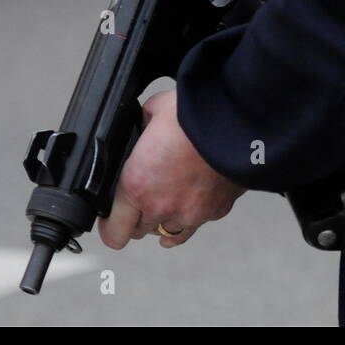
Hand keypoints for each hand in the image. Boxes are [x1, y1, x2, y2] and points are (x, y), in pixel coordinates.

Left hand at [98, 89, 245, 249]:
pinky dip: (190, 217)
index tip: (110, 220)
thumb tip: (143, 126)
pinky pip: (195, 224)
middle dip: (136, 218)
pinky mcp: (215, 211)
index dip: (109, 226)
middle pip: (139, 232)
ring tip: (165, 203)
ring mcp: (190, 213)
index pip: (114, 232)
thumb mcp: (152, 110)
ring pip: (168, 233)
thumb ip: (141, 125)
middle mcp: (161, 206)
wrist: (235, 119)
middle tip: (141, 198)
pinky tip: (188, 205)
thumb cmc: (192, 114)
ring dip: (163, 220)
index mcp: (136, 185)